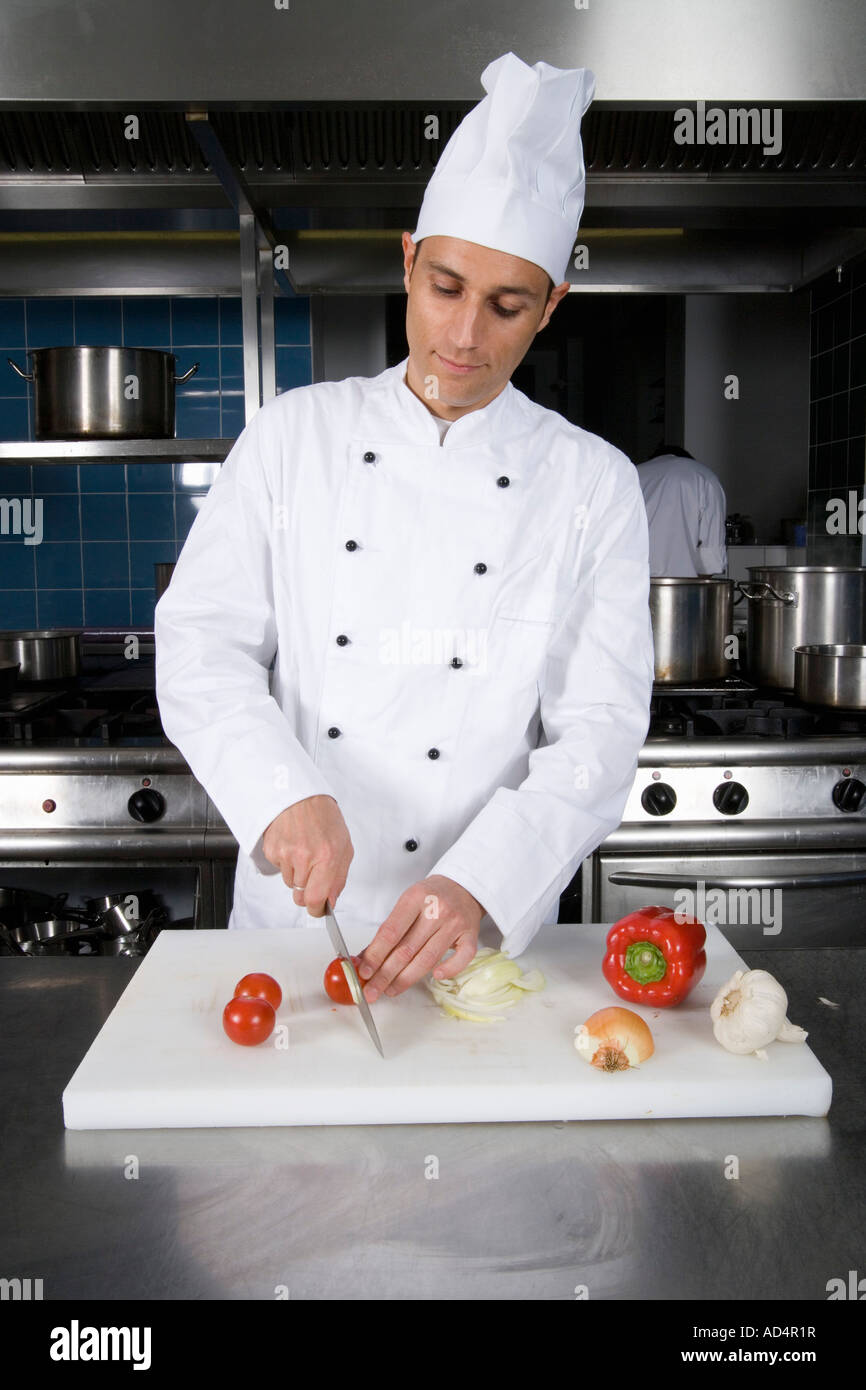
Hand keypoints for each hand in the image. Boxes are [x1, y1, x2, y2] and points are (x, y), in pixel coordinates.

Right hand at [261, 795, 353, 917]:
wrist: (299, 795)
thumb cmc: (323, 817)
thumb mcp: (344, 846)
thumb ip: (339, 877)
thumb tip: (331, 900)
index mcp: (327, 857)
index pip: (316, 898)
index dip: (317, 909)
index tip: (318, 909)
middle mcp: (305, 857)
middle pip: (300, 897)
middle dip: (307, 894)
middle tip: (312, 876)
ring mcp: (286, 854)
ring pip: (290, 883)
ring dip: (297, 875)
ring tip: (304, 852)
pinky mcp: (272, 850)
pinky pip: (280, 869)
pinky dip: (286, 862)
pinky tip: (293, 845)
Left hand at [356, 874, 484, 1000]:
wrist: (463, 886)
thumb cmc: (430, 896)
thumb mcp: (407, 903)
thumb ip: (389, 930)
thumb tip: (366, 959)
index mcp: (415, 897)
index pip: (391, 932)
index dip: (375, 955)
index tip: (364, 972)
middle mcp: (436, 910)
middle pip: (407, 949)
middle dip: (385, 975)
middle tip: (372, 992)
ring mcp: (455, 923)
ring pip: (428, 958)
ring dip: (406, 979)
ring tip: (390, 990)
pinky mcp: (471, 934)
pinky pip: (462, 958)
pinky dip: (449, 970)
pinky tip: (435, 977)